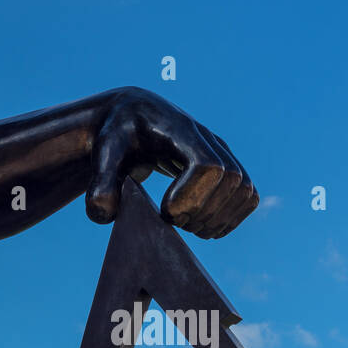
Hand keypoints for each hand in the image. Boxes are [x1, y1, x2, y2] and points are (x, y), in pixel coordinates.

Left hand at [85, 87, 258, 238]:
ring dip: (220, 218)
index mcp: (178, 129)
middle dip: (204, 211)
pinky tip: (203, 227)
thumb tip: (103, 215)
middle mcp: (207, 138)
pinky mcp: (227, 166)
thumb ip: (100, 182)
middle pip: (230, 179)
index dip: (192, 196)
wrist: (131, 120)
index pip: (207, 164)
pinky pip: (247, 195)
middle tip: (172, 222)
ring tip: (187, 226)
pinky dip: (232, 217)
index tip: (165, 212)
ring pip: (244, 189)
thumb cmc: (116, 136)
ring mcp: (221, 152)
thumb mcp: (102, 154)